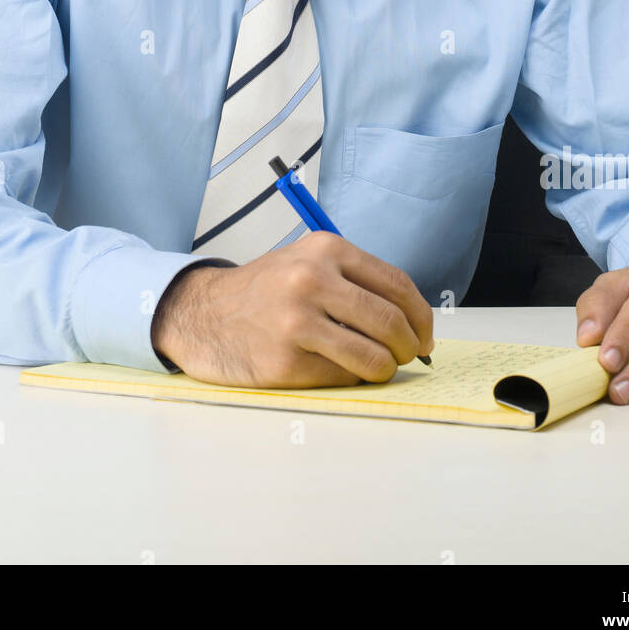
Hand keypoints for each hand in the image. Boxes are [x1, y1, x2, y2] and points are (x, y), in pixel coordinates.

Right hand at [150, 231, 434, 388]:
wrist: (203, 313)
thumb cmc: (265, 291)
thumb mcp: (307, 261)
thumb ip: (355, 281)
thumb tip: (412, 322)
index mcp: (325, 249)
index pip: (397, 285)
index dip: (421, 316)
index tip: (425, 335)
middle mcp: (311, 280)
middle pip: (390, 322)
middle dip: (409, 347)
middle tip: (408, 357)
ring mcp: (296, 322)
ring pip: (372, 356)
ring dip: (385, 369)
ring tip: (379, 369)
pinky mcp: (284, 361)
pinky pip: (341, 377)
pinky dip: (352, 379)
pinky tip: (342, 371)